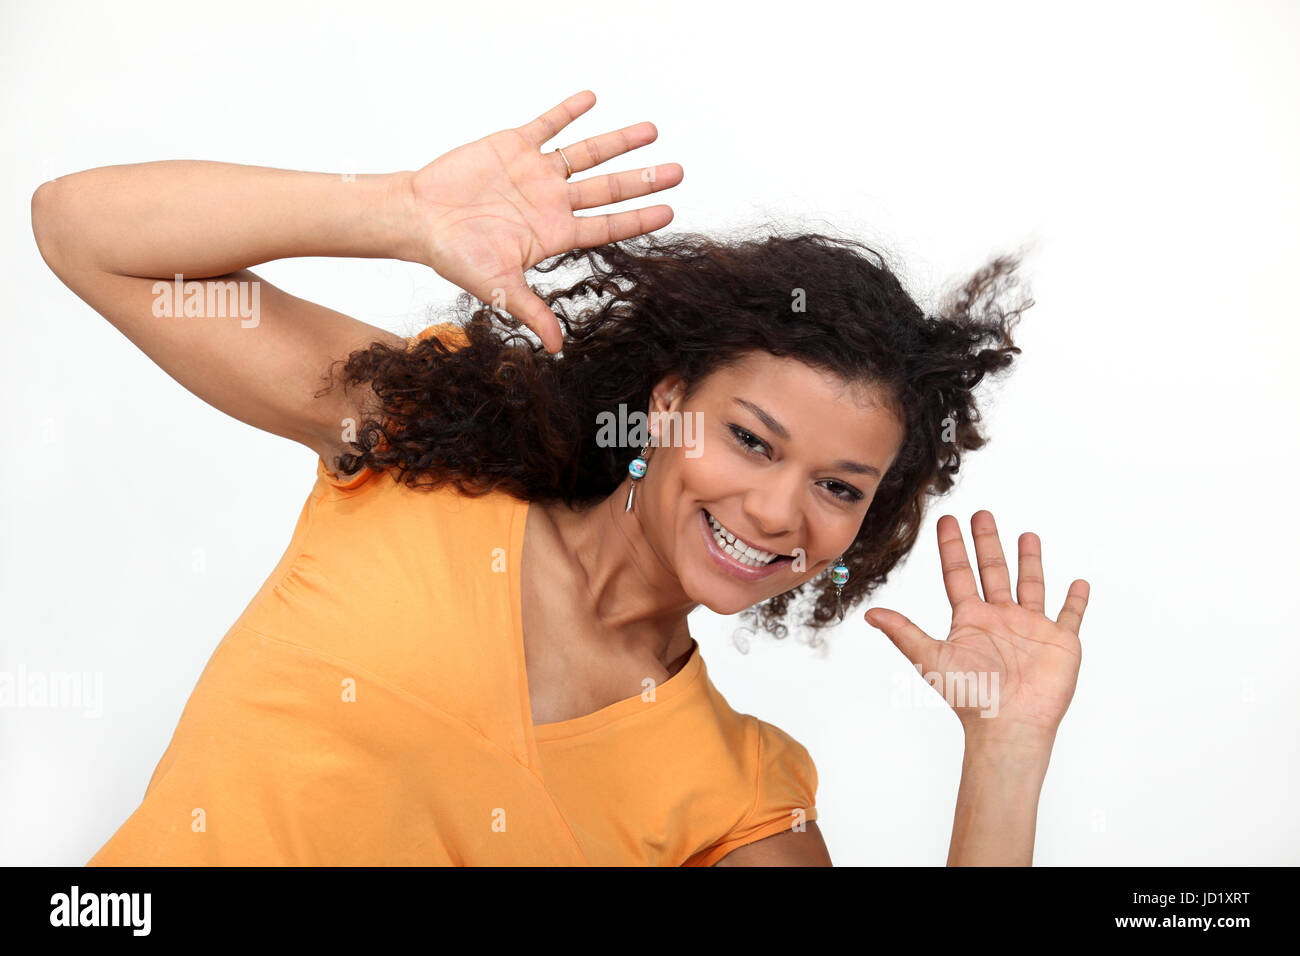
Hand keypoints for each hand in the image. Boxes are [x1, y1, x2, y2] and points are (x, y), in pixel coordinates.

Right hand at [402, 89, 682, 353]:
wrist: (418, 218)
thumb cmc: (454, 255)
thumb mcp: (499, 288)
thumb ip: (532, 312)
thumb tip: (557, 348)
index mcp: (554, 233)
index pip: (607, 225)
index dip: (639, 218)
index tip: (670, 211)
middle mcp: (552, 201)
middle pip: (608, 188)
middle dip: (644, 179)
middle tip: (679, 171)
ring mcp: (535, 172)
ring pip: (587, 153)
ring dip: (619, 141)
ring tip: (652, 130)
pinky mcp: (513, 145)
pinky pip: (548, 124)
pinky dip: (568, 111)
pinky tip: (592, 97)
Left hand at [865, 511, 1088, 746]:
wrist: (1009, 725)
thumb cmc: (970, 697)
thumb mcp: (932, 658)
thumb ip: (904, 632)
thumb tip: (870, 614)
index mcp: (971, 619)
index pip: (959, 573)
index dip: (953, 547)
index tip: (948, 520)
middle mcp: (1000, 619)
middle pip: (993, 571)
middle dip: (987, 543)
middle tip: (982, 514)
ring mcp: (1031, 629)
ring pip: (1031, 585)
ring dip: (1029, 561)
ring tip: (1027, 535)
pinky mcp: (1060, 642)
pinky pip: (1070, 615)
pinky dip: (1076, 600)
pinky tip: (1078, 583)